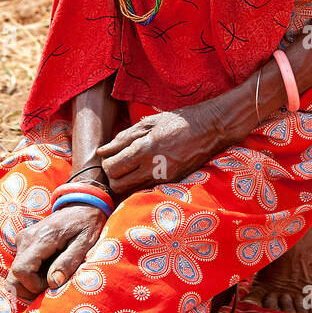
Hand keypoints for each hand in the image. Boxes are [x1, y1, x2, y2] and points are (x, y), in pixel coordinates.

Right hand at [6, 205, 105, 299]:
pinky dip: (31, 274)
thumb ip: (69, 262)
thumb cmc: (86, 224)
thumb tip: (53, 283)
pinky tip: (48, 268)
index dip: (34, 285)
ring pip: (14, 273)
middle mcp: (26, 238)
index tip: (53, 283)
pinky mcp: (23, 242)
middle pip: (13, 275)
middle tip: (50, 285)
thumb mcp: (85, 243)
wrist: (81, 205)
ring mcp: (22, 239)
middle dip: (28, 288)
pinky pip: (20, 265)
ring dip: (30, 282)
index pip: (22, 270)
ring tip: (51, 275)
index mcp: (42, 238)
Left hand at [97, 103, 220, 194]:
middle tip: (118, 163)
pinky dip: (140, 181)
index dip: (107, 163)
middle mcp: (152, 168)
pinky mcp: (171, 183)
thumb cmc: (177, 122)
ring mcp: (162, 178)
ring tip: (131, 166)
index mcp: (144, 150)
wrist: (209, 130)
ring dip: (125, 180)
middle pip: (117, 185)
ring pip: (130, 190)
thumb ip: (123, 139)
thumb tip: (103, 151)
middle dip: (113, 176)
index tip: (111, 156)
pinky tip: (146, 168)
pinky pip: (146, 187)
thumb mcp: (148, 124)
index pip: (112, 168)